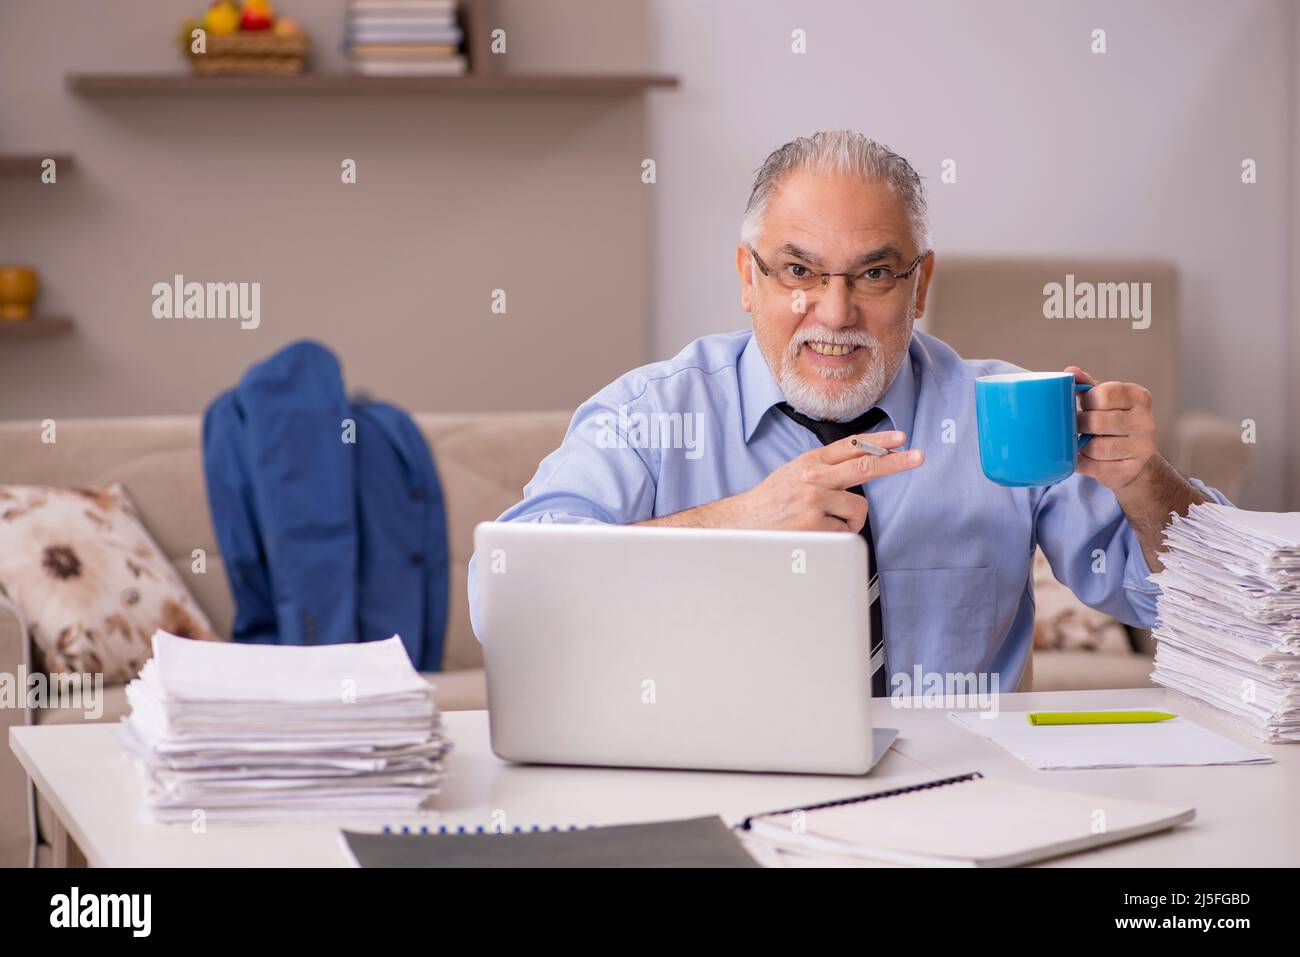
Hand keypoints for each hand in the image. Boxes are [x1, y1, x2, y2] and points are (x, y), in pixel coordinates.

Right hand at [731, 429, 923, 531]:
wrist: (742, 524)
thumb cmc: (771, 501)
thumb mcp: (794, 473)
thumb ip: (824, 468)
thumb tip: (859, 466)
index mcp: (810, 462)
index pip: (851, 446)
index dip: (878, 442)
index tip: (901, 438)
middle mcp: (814, 478)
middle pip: (865, 467)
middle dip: (896, 462)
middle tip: (918, 457)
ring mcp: (814, 501)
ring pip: (858, 509)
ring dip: (849, 521)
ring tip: (824, 522)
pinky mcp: (815, 525)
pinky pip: (845, 533)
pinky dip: (836, 537)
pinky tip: (815, 534)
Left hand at [1066, 366, 1157, 490]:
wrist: (1130, 456)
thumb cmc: (1111, 420)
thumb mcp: (1102, 399)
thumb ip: (1086, 385)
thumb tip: (1069, 371)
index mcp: (1139, 396)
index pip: (1103, 395)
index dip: (1086, 402)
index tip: (1083, 406)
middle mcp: (1146, 420)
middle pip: (1097, 422)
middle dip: (1079, 425)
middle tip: (1075, 427)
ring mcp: (1143, 446)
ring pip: (1096, 447)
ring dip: (1081, 446)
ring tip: (1079, 442)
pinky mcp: (1133, 469)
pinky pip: (1097, 468)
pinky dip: (1083, 464)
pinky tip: (1080, 458)